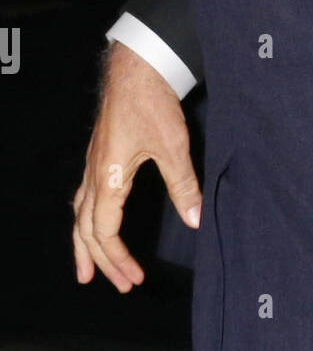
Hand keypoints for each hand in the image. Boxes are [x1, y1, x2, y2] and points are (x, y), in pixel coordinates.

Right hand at [72, 41, 200, 292]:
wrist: (136, 66)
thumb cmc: (152, 103)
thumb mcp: (173, 146)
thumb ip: (183, 185)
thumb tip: (194, 219)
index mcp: (109, 179)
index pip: (105, 232)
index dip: (118, 259)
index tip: (135, 278)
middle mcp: (95, 174)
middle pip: (86, 229)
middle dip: (99, 261)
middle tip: (118, 284)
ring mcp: (93, 163)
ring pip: (80, 214)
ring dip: (85, 244)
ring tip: (87, 269)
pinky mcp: (99, 152)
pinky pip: (84, 196)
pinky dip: (86, 218)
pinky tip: (93, 221)